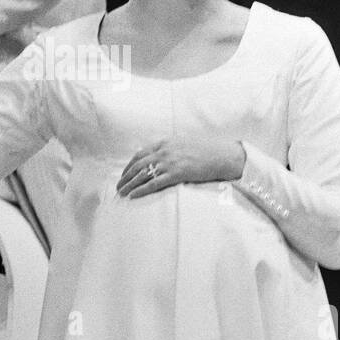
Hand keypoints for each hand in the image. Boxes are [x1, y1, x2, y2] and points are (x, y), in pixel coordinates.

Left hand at [117, 136, 245, 198]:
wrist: (221, 154)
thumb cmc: (206, 150)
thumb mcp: (184, 144)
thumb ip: (170, 149)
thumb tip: (161, 157)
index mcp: (165, 143)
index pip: (140, 154)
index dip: (129, 165)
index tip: (124, 173)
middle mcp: (164, 151)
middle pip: (137, 164)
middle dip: (125, 176)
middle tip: (118, 186)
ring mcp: (169, 162)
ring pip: (142, 174)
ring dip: (129, 184)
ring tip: (121, 192)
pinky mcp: (176, 174)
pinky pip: (153, 183)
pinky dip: (141, 190)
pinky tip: (133, 195)